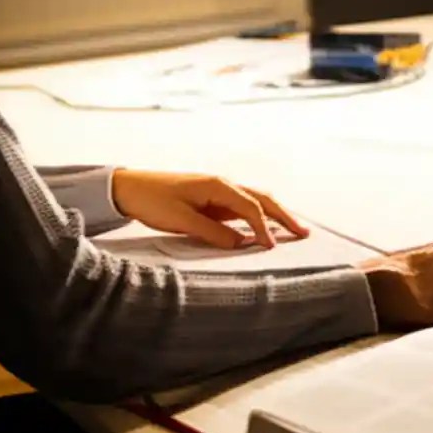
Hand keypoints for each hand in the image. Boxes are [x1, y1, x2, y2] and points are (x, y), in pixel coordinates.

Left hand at [110, 169, 307, 248]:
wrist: (128, 187)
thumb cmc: (152, 201)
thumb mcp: (181, 220)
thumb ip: (212, 233)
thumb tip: (240, 243)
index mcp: (217, 186)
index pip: (251, 207)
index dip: (264, 228)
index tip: (272, 246)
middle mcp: (222, 185)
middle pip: (262, 199)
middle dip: (284, 216)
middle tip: (304, 232)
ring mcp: (218, 192)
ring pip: (255, 201)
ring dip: (275, 215)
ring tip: (293, 229)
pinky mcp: (211, 200)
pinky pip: (242, 208)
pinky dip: (258, 216)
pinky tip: (264, 228)